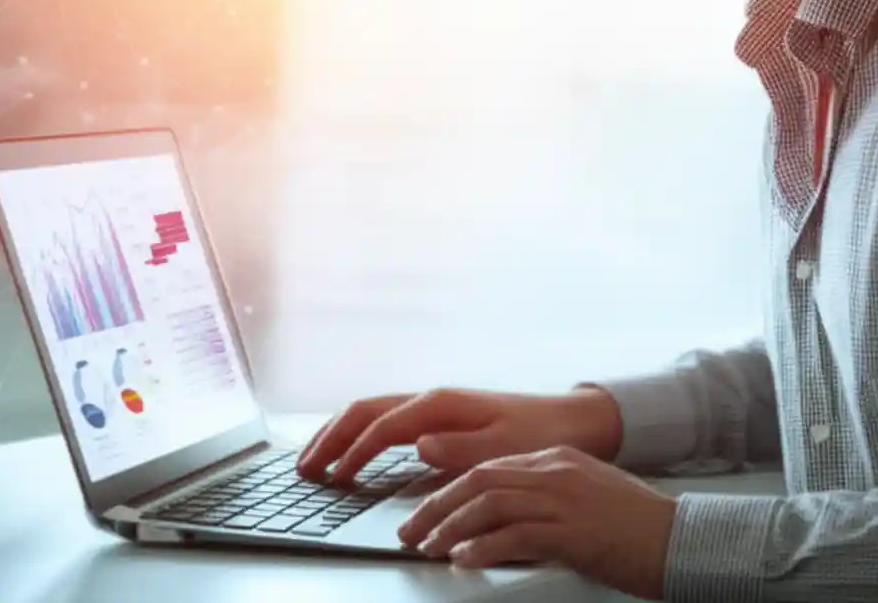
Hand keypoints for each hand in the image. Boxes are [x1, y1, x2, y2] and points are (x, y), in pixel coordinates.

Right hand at [297, 387, 622, 486]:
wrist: (574, 421)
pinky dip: (360, 436)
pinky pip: (386, 423)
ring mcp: (434, 407)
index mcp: (443, 405)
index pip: (382, 426)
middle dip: (329, 438)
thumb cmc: (541, 435)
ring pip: (371, 413)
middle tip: (303, 469)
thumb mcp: (505, 447)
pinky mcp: (440, 418)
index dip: (353, 452)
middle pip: (364, 411)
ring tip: (315, 462)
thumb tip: (419, 446)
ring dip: (338, 435)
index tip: (333, 478)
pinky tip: (353, 456)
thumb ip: (460, 449)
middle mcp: (432, 400)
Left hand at [398, 446, 675, 600]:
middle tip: (411, 531)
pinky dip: (482, 548)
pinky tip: (464, 561)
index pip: (489, 467)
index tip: (427, 511)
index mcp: (557, 460)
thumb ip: (547, 495)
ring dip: (450, 528)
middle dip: (437, 506)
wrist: (684, 539)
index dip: (450, 490)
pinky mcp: (572, 533)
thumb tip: (502, 518)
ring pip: (489, 505)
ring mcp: (564, 500)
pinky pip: (514, 536)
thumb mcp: (587, 494)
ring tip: (428, 548)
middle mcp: (556, 472)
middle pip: (479, 481)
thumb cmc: (638, 526)